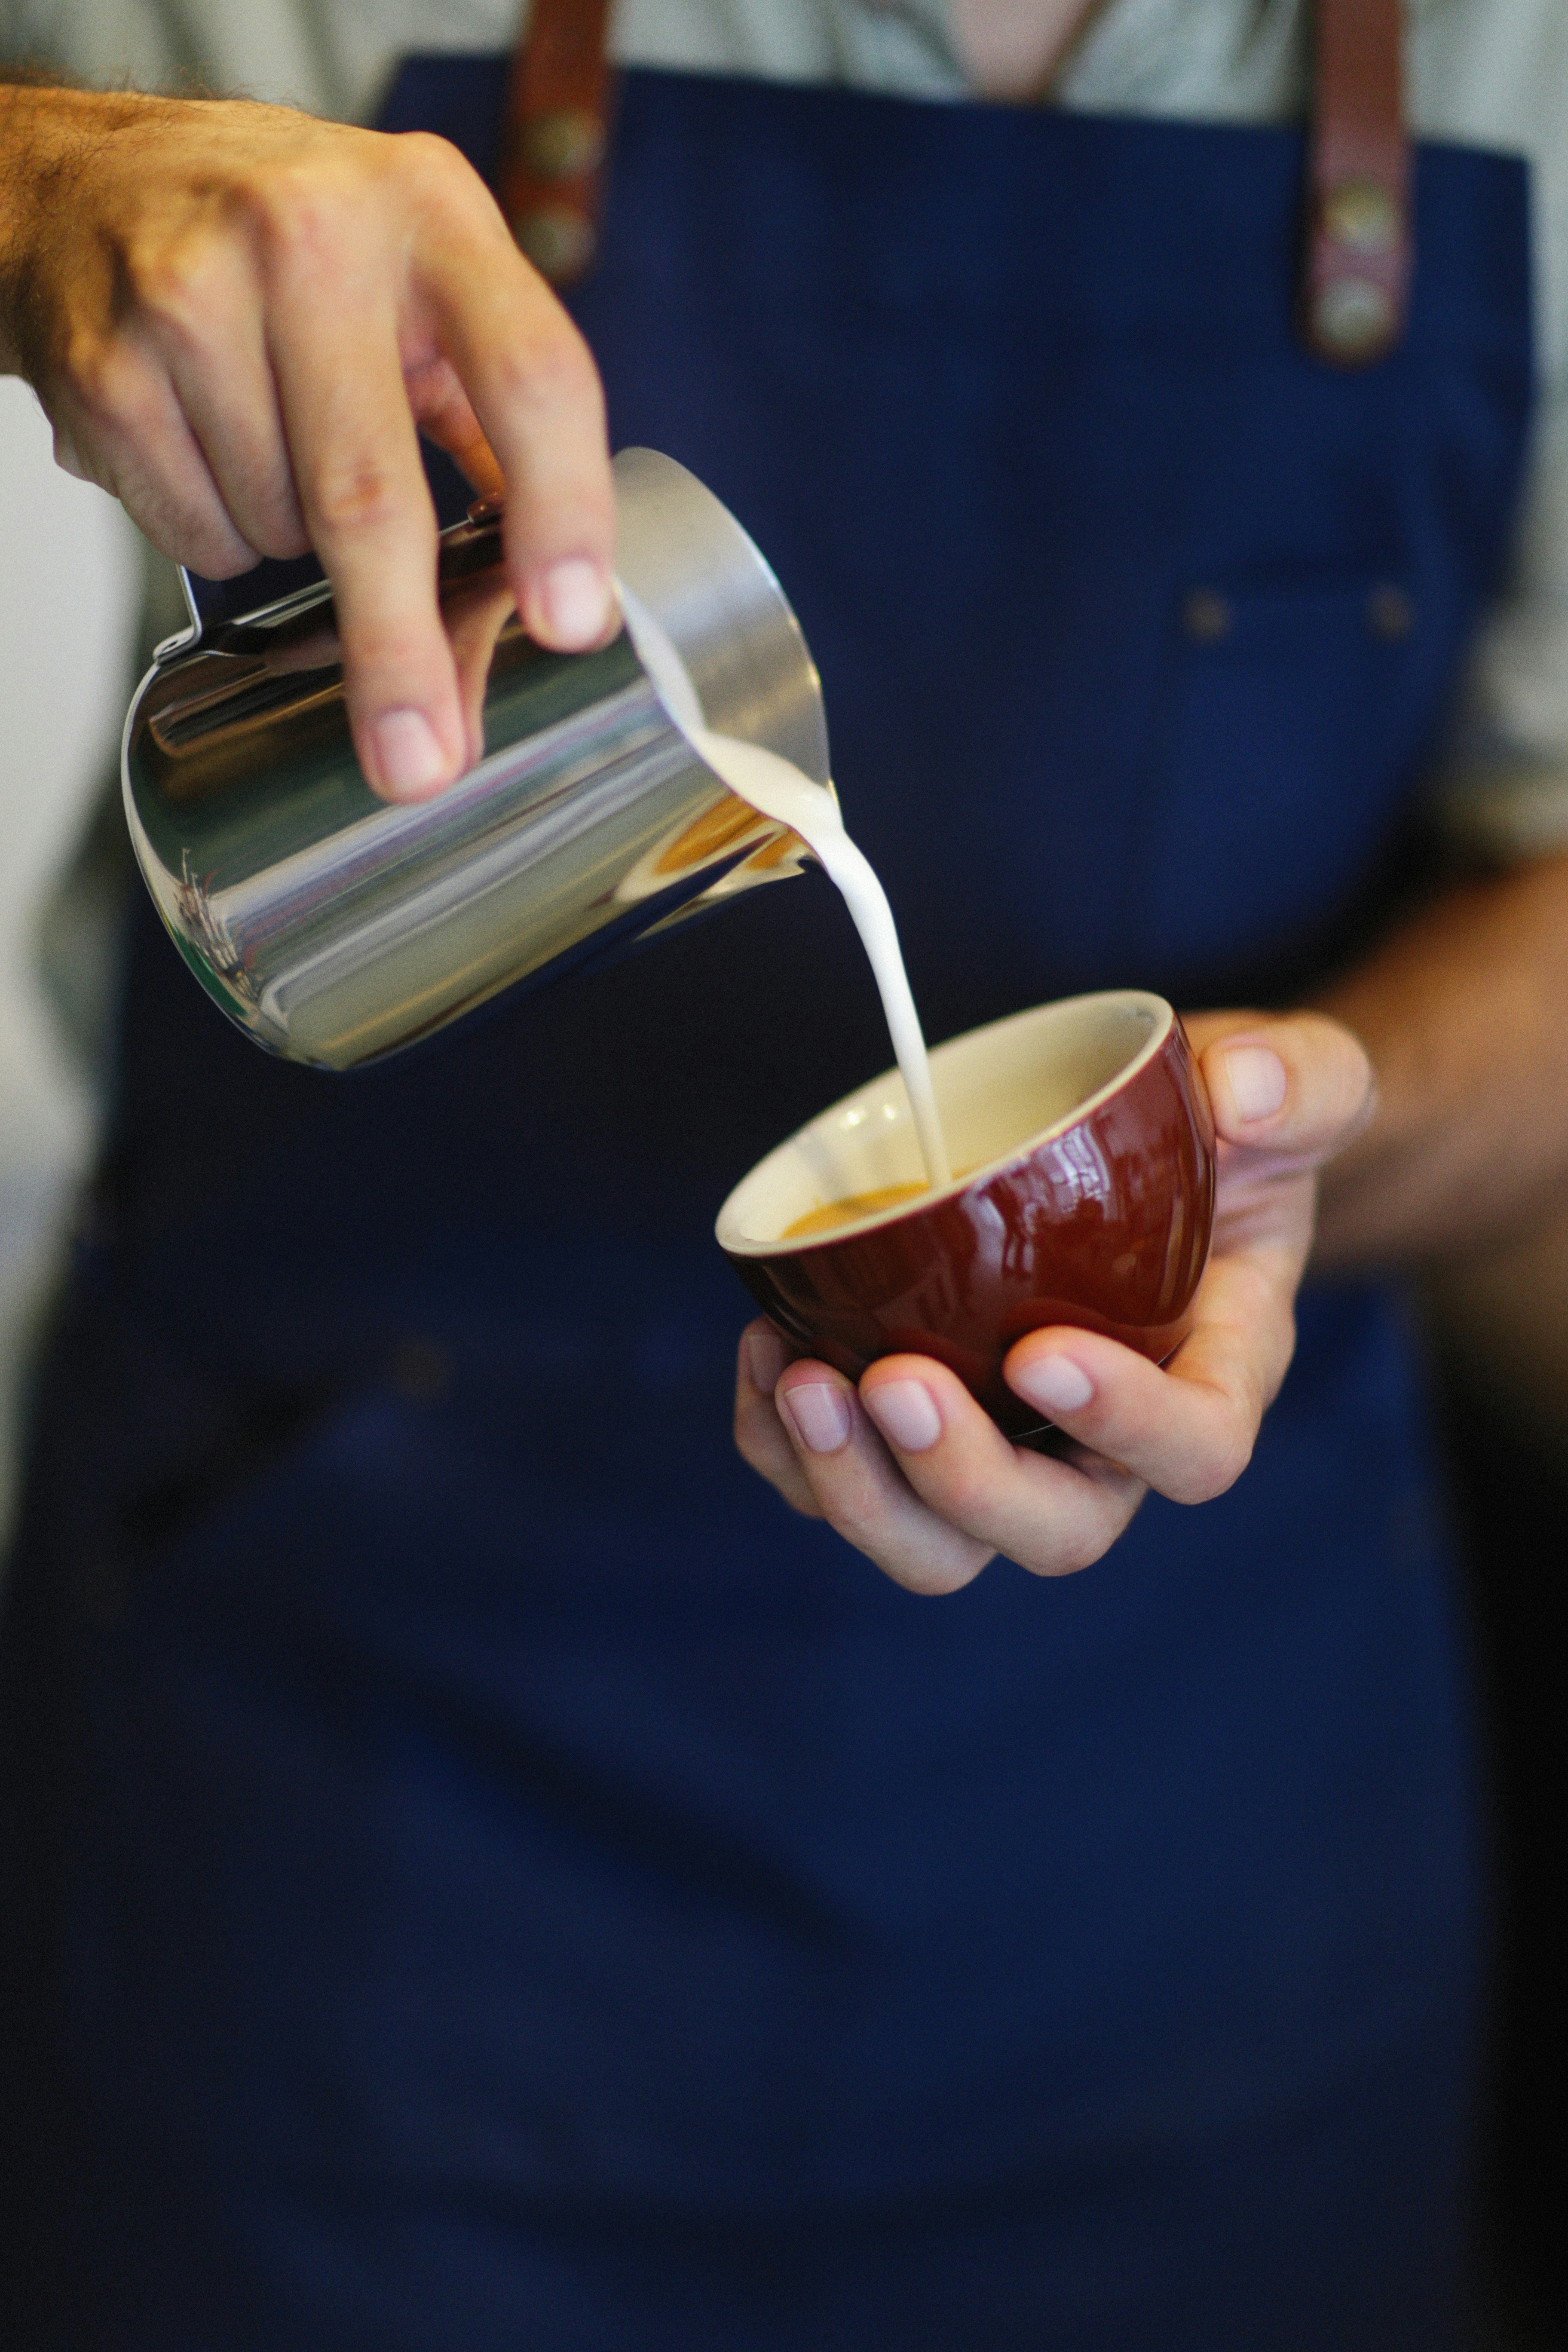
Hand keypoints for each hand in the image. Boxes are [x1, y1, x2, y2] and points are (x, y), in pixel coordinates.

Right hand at [0, 83, 614, 798]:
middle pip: (374, 491)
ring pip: (279, 526)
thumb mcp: (427, 280)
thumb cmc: (296, 249)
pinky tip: (207, 449)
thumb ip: (500, 425)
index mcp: (432, 216)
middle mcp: (313, 235)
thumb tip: (560, 602)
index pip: (529, 375)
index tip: (569, 623)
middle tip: (422, 759)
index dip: (560, 510)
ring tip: (275, 453)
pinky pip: (195, 530)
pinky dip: (219, 531)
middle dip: (400, 649)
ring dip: (293, 546)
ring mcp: (194, 293)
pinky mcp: (107, 362)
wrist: (95, 184)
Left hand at [733, 1010, 1374, 1594]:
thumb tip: (1239, 1089)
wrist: (1167, 1156)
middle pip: (1051, 1530)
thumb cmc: (1235, 1137)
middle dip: (963, 1479)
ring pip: (940, 1542)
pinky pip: (850, 1485)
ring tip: (801, 1380)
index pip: (1194, 1449)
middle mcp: (1112, 1443)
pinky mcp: (924, 1427)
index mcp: (1218, 1372)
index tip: (1041, 1351)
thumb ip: (1296, 1079)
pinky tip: (766, 1349)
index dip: (1123, 1425)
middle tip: (893, 1380)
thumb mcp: (1298, 1083)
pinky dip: (788, 1447)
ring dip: (857, 1488)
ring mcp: (1013, 1445)